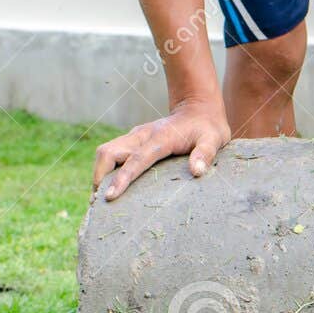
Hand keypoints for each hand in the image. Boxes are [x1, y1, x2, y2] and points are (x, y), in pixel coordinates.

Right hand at [93, 100, 229, 201]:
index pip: (135, 160)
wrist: (198, 109)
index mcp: (159, 138)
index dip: (121, 179)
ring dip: (99, 173)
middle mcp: (141, 136)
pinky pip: (112, 154)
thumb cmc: (207, 128)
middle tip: (99, 203)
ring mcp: (135, 137)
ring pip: (105, 152)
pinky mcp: (133, 141)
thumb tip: (197, 172)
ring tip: (100, 198)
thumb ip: (205, 154)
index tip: (109, 196)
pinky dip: (106, 170)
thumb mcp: (214, 140)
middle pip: (108, 153)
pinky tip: (109, 187)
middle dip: (100, 177)